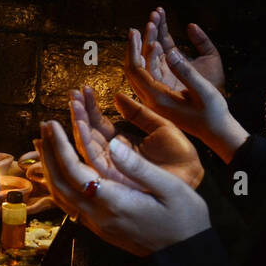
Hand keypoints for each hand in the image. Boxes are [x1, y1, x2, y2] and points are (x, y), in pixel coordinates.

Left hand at [37, 119, 210, 255]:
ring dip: (49, 168)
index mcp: (115, 202)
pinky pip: (69, 204)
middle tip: (43, 127)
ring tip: (44, 144)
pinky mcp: (99, 227)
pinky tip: (60, 170)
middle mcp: (99, 215)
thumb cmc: (185, 218)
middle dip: (48, 153)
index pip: (74, 172)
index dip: (60, 147)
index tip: (51, 124)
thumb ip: (139, 167)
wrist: (185, 254)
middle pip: (59, 183)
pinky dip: (59, 182)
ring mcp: (96, 224)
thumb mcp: (171, 187)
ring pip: (61, 196)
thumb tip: (113, 144)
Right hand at [68, 86, 203, 188]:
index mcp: (123, 144)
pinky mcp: (112, 176)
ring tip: (74, 103)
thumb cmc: (180, 154)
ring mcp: (111, 166)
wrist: (192, 173)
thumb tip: (118, 96)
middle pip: (89, 133)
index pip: (100, 124)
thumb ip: (138, 113)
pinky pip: (93, 157)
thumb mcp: (160, 126)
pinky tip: (80, 124)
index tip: (85, 89)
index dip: (91, 107)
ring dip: (79, 122)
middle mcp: (113, 155)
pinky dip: (85, 140)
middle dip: (80, 112)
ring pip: (86, 143)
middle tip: (73, 93)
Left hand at [125, 22, 247, 163]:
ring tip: (147, 29)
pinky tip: (156, 43)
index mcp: (158, 99)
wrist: (217, 131)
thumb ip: (186, 72)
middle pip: (134, 69)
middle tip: (135, 28)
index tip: (135, 31)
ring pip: (142, 70)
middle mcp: (152, 99)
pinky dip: (152, 57)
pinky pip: (151, 74)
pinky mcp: (162, 96)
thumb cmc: (213, 113)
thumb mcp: (204, 91)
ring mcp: (156, 98)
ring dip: (143, 50)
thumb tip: (170, 52)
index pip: (137, 70)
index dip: (134, 49)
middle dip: (135, 47)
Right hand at [154, 7, 225, 91]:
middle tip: (152, 16)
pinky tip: (155, 44)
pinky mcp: (159, 89)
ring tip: (151, 24)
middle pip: (152, 47)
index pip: (163, 40)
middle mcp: (165, 69)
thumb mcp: (211, 57)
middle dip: (151, 30)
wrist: (217, 107)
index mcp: (175, 61)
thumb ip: (202, 41)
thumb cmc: (215, 85)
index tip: (159, 11)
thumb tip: (190, 25)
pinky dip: (150, 58)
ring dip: (147, 40)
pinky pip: (149, 72)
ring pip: (147, 57)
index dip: (160, 25)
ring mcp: (161, 79)